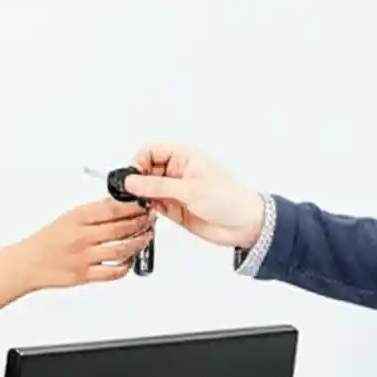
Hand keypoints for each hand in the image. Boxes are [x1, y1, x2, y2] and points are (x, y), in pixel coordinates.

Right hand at [0, 198, 153, 309]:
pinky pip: (113, 272)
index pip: (111, 209)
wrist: (28, 264)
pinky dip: (126, 266)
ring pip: (121, 250)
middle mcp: (80, 237)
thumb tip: (118, 204)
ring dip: (139, 243)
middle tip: (150, 220)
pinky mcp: (84, 276)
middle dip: (140, 223)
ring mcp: (83, 258)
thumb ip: (93, 212)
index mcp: (76, 219)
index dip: (132, 207)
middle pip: (120, 229)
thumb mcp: (68, 218)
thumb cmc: (48, 241)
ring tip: (146, 237)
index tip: (143, 204)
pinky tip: (130, 259)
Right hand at [122, 145, 264, 247]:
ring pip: (147, 189)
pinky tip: (149, 214)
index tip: (133, 179)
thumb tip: (131, 182)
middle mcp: (177, 171)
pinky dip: (147, 209)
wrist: (244, 225)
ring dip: (141, 198)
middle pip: (145, 171)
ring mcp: (175, 190)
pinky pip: (153, 205)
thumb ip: (157, 186)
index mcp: (183, 156)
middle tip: (134, 196)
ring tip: (142, 206)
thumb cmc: (229, 200)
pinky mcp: (174, 207)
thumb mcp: (189, 190)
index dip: (138, 163)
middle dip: (137, 182)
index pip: (150, 151)